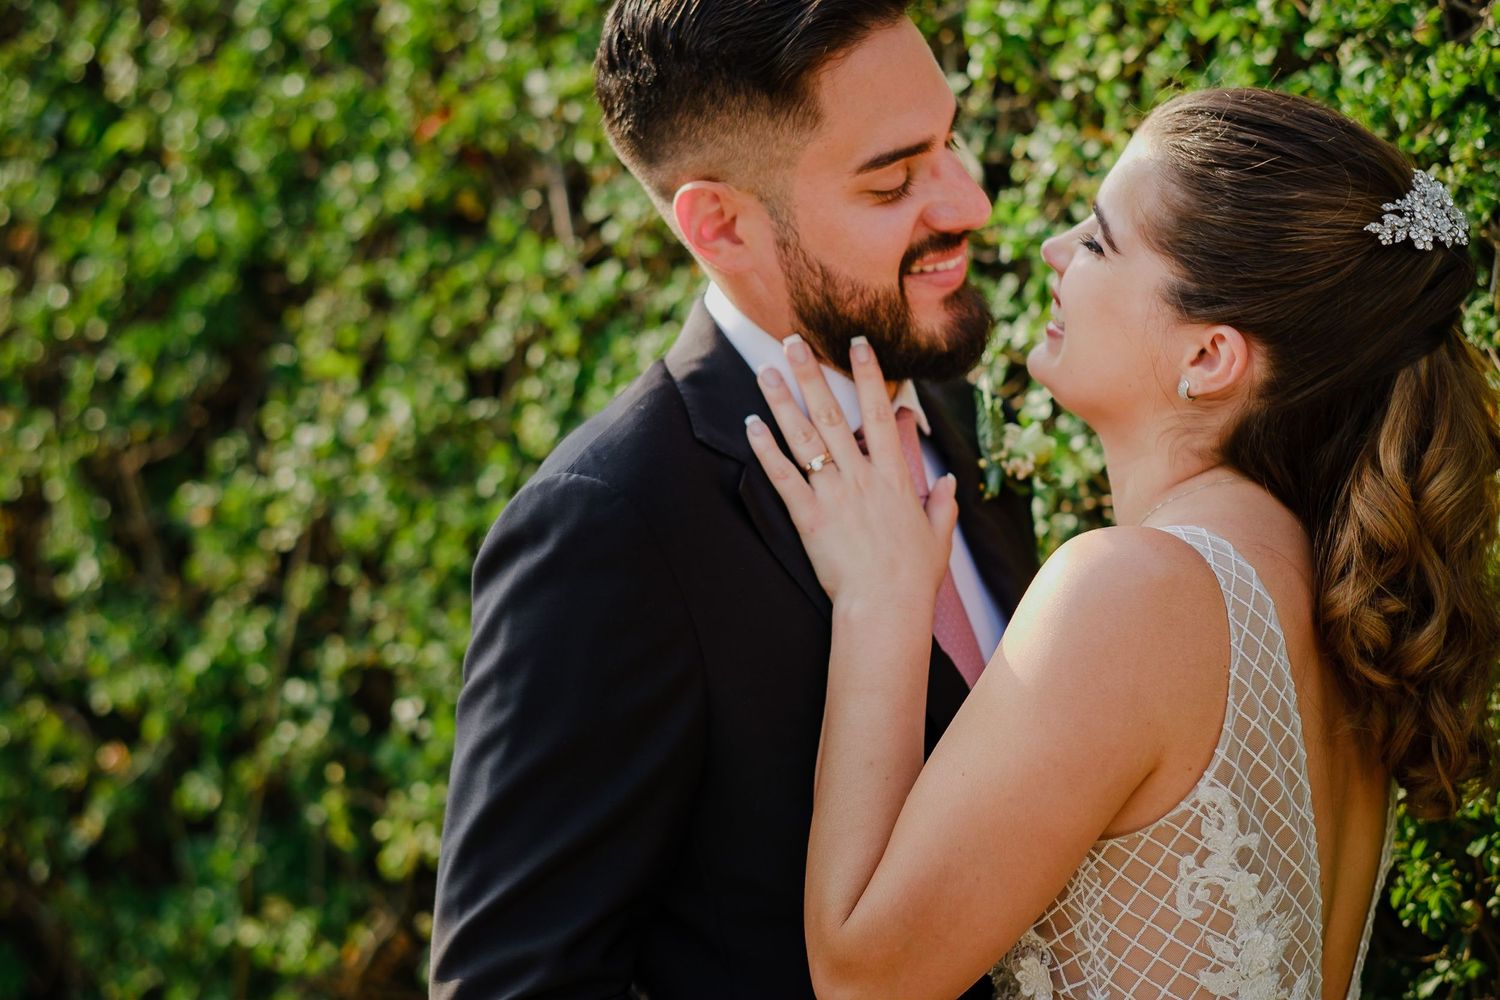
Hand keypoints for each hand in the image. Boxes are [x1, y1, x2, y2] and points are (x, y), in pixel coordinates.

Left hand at [743, 335, 957, 606]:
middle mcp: (862, 477)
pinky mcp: (809, 518)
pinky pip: (784, 477)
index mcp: (894, 477)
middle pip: (834, 415)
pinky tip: (750, 425)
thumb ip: (942, 504)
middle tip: (794, 341)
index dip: (869, 375)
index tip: (858, 344)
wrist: (886, 608)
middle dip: (813, 375)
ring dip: (783, 402)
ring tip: (764, 371)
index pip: (881, 414)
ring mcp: (834, 496)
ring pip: (805, 439)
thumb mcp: (939, 537)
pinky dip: (765, 451)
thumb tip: (947, 482)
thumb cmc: (913, 577)